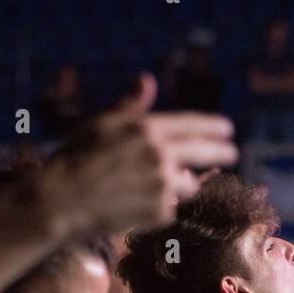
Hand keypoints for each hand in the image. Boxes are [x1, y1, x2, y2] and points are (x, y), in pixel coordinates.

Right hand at [39, 72, 237, 236]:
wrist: (61, 201)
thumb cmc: (76, 157)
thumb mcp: (102, 124)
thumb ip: (130, 104)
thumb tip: (147, 79)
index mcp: (147, 129)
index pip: (193, 125)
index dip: (213, 127)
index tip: (228, 130)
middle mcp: (161, 156)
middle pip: (204, 154)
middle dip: (222, 152)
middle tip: (232, 152)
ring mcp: (163, 186)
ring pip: (186, 186)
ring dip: (180, 185)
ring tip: (156, 186)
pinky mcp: (160, 212)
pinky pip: (169, 209)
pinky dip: (159, 207)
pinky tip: (135, 205)